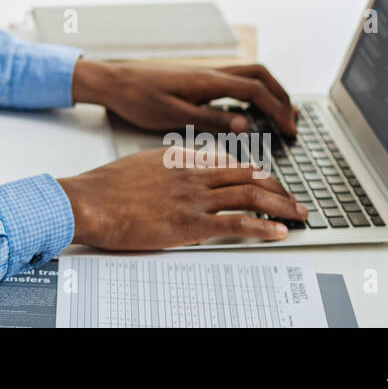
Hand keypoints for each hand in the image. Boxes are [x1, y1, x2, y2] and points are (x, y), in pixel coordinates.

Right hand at [57, 147, 307, 249]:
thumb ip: (168, 166)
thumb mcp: (141, 164)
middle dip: (278, 188)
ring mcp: (193, 197)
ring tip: (299, 214)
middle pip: (248, 174)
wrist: (88, 200)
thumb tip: (183, 171)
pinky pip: (237, 223)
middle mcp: (193, 173)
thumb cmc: (106, 187)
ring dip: (281, 205)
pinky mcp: (190, 224)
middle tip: (295, 199)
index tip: (268, 181)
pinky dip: (264, 227)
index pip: (230, 161)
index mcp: (181, 157)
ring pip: (250, 195)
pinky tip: (279, 231)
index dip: (255, 172)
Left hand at [71, 60, 296, 136]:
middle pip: (260, 76)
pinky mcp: (197, 81)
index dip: (278, 111)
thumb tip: (247, 126)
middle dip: (282, 97)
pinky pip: (235, 82)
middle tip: (294, 122)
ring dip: (270, 92)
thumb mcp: (173, 115)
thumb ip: (211, 120)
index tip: (291, 130)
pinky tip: (251, 111)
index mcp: (208, 81)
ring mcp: (205, 75)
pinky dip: (252, 93)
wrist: (113, 82)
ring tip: (282, 114)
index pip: (256, 92)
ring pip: (249, 76)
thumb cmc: (137, 98)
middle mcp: (210, 73)